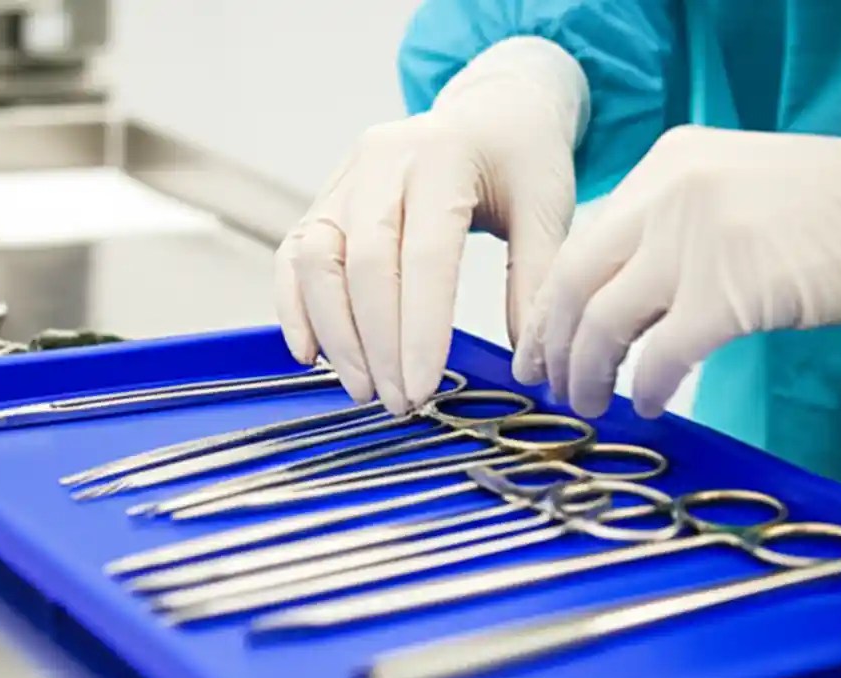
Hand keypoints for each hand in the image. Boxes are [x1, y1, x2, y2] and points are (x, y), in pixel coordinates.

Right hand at [275, 37, 587, 413]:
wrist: (488, 112)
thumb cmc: (520, 160)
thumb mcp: (548, 206)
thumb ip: (535, 279)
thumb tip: (525, 364)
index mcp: (441, 157)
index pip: (423, 255)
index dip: (420, 329)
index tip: (425, 388)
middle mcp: (380, 161)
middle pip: (363, 263)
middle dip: (377, 344)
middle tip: (400, 403)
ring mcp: (343, 180)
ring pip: (317, 262)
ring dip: (335, 335)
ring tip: (364, 390)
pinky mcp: (324, 201)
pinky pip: (293, 257)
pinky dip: (295, 308)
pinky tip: (311, 355)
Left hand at [515, 125, 840, 417]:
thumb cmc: (834, 213)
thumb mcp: (730, 192)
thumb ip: (667, 229)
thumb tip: (609, 300)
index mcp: (665, 164)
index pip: (581, 241)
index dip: (551, 304)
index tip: (540, 347)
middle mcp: (670, 191)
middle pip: (574, 280)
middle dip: (552, 344)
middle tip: (551, 387)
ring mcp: (700, 236)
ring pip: (605, 320)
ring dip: (589, 373)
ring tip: (593, 406)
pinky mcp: (736, 287)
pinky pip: (663, 353)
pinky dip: (649, 387)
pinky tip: (653, 405)